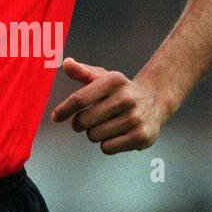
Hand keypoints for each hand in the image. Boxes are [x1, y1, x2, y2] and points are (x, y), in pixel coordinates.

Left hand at [50, 57, 165, 154]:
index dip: (63, 110)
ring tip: (109, 124)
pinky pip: (107, 148)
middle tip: (89, 120)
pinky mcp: (141, 136)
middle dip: (80, 123)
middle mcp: (126, 98)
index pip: (79, 99)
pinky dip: (107, 144)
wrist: (155, 101)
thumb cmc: (121, 91)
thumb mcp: (104, 78)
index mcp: (114, 80)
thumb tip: (67, 63)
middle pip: (83, 121)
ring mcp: (135, 118)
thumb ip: (83, 72)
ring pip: (93, 136)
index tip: (55, 117)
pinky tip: (118, 134)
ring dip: (95, 133)